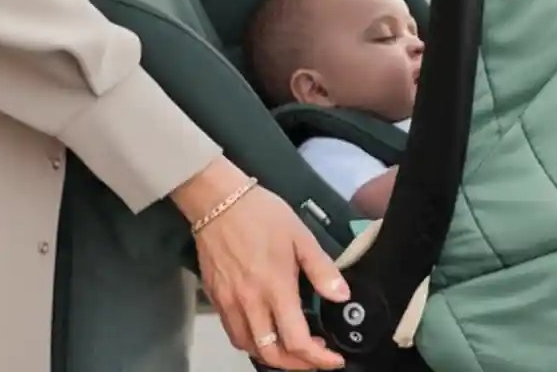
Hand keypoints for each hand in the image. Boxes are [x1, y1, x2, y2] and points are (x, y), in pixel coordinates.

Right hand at [171, 158, 349, 369]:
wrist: (218, 202)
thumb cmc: (264, 216)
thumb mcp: (301, 237)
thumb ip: (322, 270)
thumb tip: (342, 296)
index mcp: (275, 288)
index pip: (296, 340)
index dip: (317, 359)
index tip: (333, 361)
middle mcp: (250, 303)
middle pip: (270, 354)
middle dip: (297, 365)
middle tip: (316, 359)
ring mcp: (229, 303)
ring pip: (249, 348)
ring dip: (273, 357)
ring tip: (294, 348)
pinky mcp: (215, 299)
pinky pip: (234, 333)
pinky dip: (252, 343)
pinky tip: (267, 333)